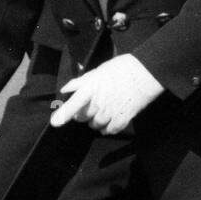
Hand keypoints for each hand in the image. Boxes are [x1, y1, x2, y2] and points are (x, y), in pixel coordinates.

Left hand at [50, 54, 164, 133]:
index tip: (55, 123)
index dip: (63, 115)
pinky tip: (109, 122)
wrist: (145, 73)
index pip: (73, 104)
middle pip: (82, 118)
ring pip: (95, 125)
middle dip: (83, 114)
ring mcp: (110, 112)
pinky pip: (110, 130)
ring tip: (101, 113)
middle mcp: (98, 103)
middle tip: (89, 107)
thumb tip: (65, 90)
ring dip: (95, 122)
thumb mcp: (98, 71)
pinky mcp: (122, 119)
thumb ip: (80, 82)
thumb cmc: (121, 69)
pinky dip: (108, 128)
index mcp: (91, 89)